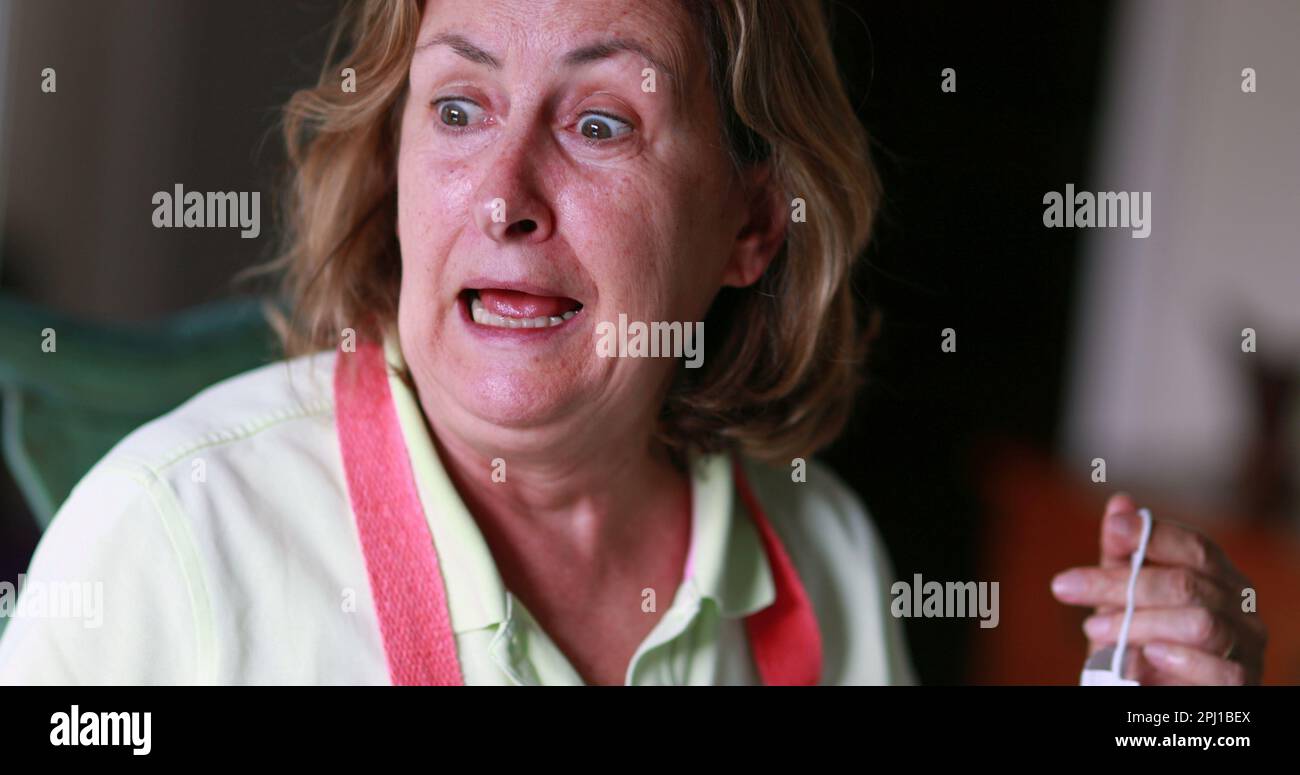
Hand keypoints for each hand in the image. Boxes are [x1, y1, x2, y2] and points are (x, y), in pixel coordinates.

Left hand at [1050, 494, 1266, 684]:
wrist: (1152, 691)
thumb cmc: (1142, 640)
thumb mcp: (1123, 596)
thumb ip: (1123, 556)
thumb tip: (1119, 504)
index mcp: (1217, 577)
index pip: (1196, 547)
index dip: (1154, 534)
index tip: (1114, 530)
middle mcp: (1240, 606)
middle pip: (1186, 583)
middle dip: (1120, 583)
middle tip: (1065, 587)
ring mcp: (1246, 644)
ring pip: (1200, 623)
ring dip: (1138, 624)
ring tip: (1095, 628)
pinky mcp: (1243, 681)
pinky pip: (1222, 671)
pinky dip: (1182, 661)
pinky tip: (1147, 655)